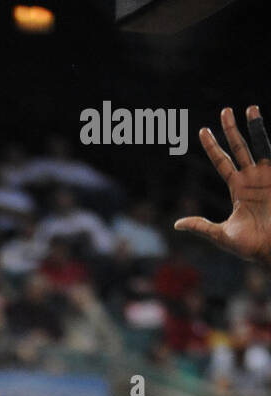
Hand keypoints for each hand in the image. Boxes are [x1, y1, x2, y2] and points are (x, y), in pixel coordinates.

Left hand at [175, 106, 270, 265]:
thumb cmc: (250, 246)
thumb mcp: (220, 235)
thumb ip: (201, 226)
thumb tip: (176, 224)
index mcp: (238, 189)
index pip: (222, 162)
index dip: (213, 147)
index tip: (202, 131)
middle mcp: (252, 178)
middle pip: (239, 148)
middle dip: (231, 130)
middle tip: (225, 111)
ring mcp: (267, 176)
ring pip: (259, 145)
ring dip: (255, 126)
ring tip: (250, 108)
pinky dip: (267, 140)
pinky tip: (261, 125)